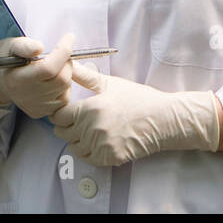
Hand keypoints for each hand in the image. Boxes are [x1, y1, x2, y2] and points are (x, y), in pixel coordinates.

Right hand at [0, 33, 74, 119]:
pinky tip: (53, 79)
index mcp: (17, 80)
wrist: (1, 82)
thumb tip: (39, 47)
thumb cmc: (8, 59)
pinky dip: (64, 86)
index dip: (63, 51)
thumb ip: (24, 46)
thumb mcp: (11, 46)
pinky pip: (64, 98)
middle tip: (61, 53)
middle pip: (61, 79)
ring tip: (55, 65)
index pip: (48, 68)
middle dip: (66, 62)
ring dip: (66, 73)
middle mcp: (27, 97)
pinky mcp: (43, 112)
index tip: (69, 37)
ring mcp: (36, 107)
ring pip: (65, 88)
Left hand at [49, 63, 218, 166]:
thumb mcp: (111, 83)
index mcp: (90, 108)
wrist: (163, 119)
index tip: (68, 111)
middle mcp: (92, 129)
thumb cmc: (138, 98)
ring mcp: (101, 146)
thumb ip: (85, 76)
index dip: (61, 113)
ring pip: (73, 147)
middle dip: (67, 126)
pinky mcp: (109, 159)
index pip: (59, 116)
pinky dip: (89, 151)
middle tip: (80, 120)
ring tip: (90, 130)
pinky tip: (98, 141)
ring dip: (77, 140)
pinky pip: (87, 158)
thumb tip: (68, 64)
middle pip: (62, 133)